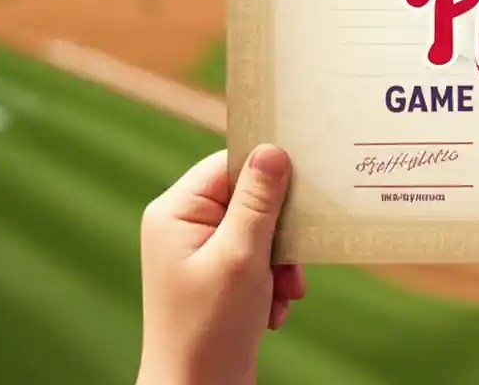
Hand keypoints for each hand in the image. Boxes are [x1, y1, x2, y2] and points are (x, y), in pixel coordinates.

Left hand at [137, 146, 304, 384]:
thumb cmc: (211, 328)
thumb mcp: (242, 256)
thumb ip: (258, 201)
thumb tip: (272, 150)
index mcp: (175, 213)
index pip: (228, 165)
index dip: (267, 173)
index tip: (302, 185)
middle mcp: (183, 228)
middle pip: (248, 199)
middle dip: (279, 231)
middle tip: (292, 258)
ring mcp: (199, 254)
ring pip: (259, 232)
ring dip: (280, 261)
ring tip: (284, 291)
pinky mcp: (217, 279)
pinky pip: (257, 260)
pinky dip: (273, 282)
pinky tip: (273, 309)